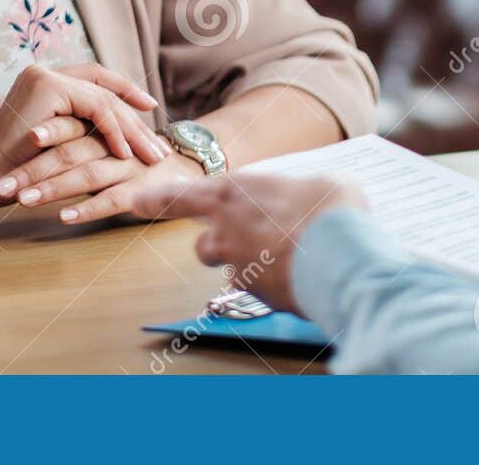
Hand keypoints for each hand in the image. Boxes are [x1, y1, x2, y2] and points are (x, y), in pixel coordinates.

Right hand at [0, 63, 169, 196]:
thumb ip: (81, 127)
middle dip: (136, 118)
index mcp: (45, 80)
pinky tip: (126, 153)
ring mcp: (46, 77)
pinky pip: (95, 107)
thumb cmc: (19, 169)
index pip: (95, 77)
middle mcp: (45, 72)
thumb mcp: (58, 142)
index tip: (150, 106)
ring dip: (132, 129)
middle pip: (104, 90)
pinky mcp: (48, 88)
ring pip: (104, 99)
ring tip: (152, 154)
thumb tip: (125, 133)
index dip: (125, 90)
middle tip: (159, 143)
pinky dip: (113, 131)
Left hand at [1, 145, 203, 222]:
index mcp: (107, 128)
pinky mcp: (142, 192)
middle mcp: (117, 144)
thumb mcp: (107, 143)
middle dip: (33, 168)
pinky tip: (63, 217)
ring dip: (52, 188)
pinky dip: (87, 207)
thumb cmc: (138, 160)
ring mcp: (130, 167)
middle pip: (71, 151)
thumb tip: (30, 145)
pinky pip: (111, 199)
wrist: (188, 172)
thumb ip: (79, 139)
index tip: (11, 147)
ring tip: (22, 201)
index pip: (71, 125)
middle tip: (3, 185)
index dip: (45, 132)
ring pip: (87, 174)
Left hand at [132, 173, 366, 312]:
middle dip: (221, 242)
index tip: (136, 201)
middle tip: (251, 235)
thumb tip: (312, 199)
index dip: (156, 199)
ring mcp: (238, 268)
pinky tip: (302, 273)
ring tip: (287, 255)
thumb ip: (301, 191)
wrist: (342, 257)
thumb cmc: (329, 209)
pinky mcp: (256, 297)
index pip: (179, 196)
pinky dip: (275, 282)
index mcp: (232, 193)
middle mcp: (225, 231)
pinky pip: (259, 289)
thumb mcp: (319, 182)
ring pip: (232, 269)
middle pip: (205, 242)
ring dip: (250, 265)